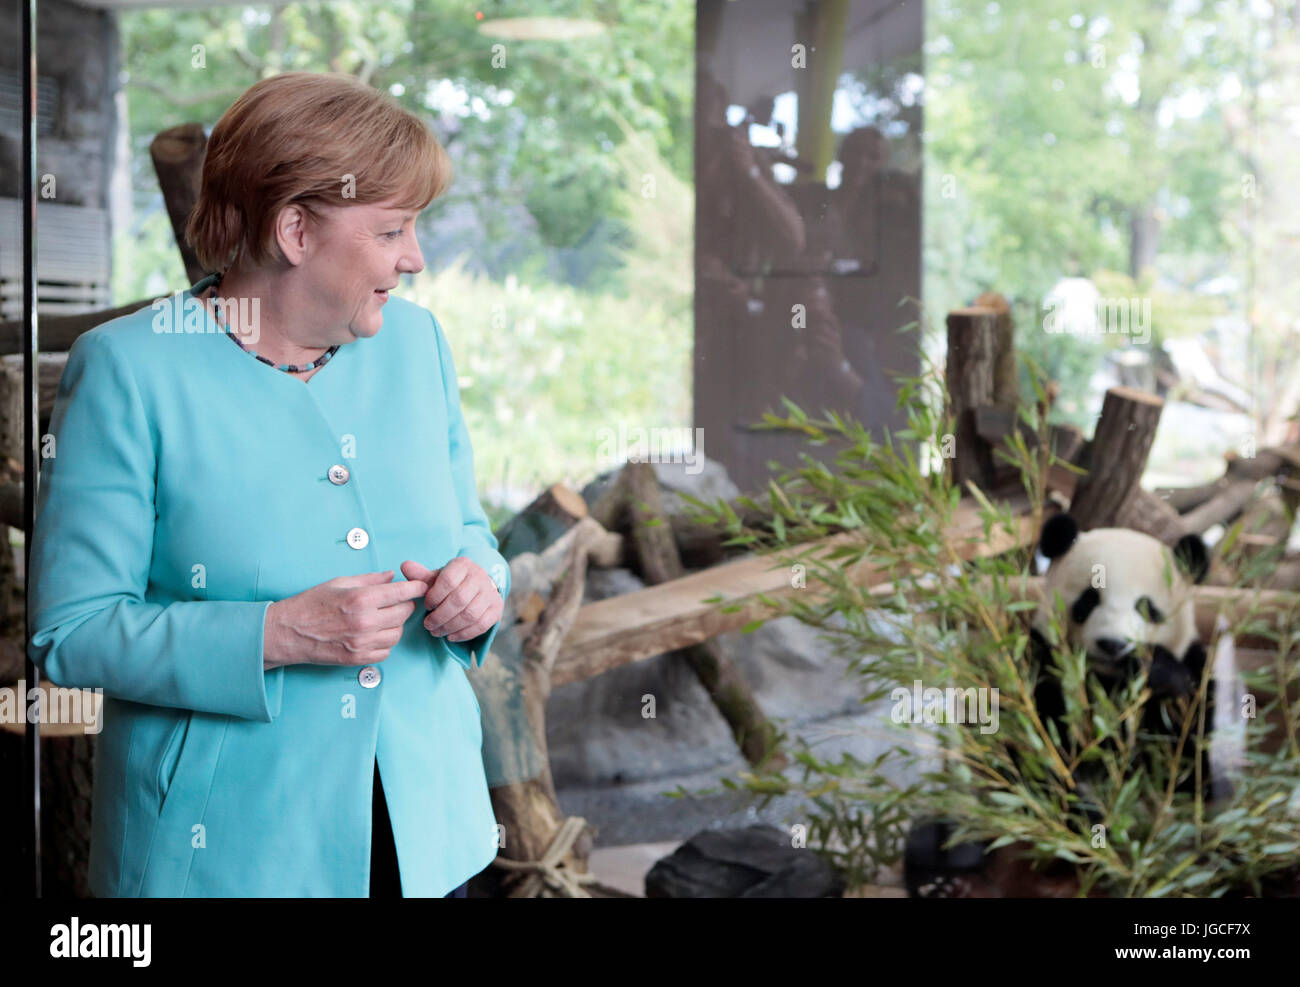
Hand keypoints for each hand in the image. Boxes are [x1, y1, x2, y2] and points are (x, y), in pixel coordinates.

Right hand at [262, 570, 428, 670]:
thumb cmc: (311, 604)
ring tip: (385, 617)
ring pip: (398, 634)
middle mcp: (365, 622)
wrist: (288, 632)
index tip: (421, 586)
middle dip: (406, 605)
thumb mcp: (339, 582)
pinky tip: (375, 633)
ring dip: (396, 624)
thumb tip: (391, 576)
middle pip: (404, 613)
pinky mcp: (358, 659)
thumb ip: (369, 579)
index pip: (401, 593)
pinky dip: (385, 642)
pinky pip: (386, 651)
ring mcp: (362, 643)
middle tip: (400, 601)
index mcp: (361, 599)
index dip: (415, 588)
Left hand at [400, 558, 502, 643]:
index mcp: (463, 565)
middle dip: (440, 616)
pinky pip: (481, 625)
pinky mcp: (497, 608)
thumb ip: (421, 575)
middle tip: (428, 625)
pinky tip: (451, 636)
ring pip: (470, 614)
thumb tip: (404, 566)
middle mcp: (480, 576)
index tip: (426, 606)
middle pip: (459, 600)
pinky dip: (464, 634)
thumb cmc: (453, 582)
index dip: (434, 596)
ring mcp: (491, 593)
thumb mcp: (437, 577)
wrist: (479, 585)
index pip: (448, 581)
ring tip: (437, 632)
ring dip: (450, 627)